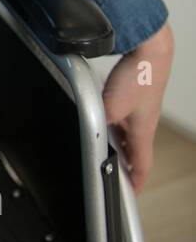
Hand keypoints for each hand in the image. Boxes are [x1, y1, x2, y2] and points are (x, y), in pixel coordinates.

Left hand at [102, 22, 173, 191]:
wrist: (150, 48)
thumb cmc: (140, 75)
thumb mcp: (114, 103)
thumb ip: (101, 120)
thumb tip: (90, 132)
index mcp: (143, 131)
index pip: (142, 165)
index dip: (137, 182)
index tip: (131, 193)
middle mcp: (143, 123)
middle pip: (135, 151)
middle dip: (125, 165)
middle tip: (116, 175)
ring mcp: (139, 109)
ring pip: (128, 134)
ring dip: (119, 144)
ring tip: (107, 152)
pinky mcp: (133, 96)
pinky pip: (122, 117)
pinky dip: (114, 124)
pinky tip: (104, 118)